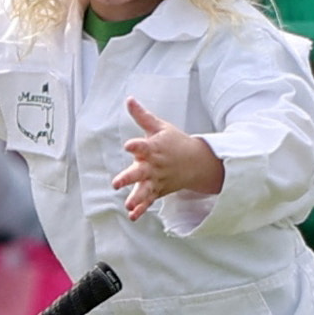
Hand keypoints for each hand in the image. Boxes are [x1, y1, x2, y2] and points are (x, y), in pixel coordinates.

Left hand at [113, 97, 222, 217]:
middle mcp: (154, 165)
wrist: (197, 162)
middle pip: (140, 172)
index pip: (144, 146)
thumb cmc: (174, 142)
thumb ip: (142, 116)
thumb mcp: (159, 127)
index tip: (128, 145)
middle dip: (129, 177)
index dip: (136, 145)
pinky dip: (142, 208)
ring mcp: (156, 180)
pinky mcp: (158, 190)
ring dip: (137, 197)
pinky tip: (132, 215)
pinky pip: (149, 201)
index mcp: (154, 148)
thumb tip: (128, 99)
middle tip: (116, 183)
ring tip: (128, 204)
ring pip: (145, 190)